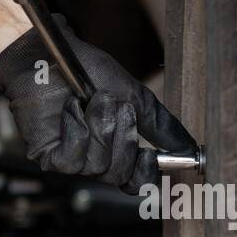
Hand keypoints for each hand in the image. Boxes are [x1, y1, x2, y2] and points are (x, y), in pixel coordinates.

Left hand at [0, 17, 197, 194]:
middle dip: (123, 138)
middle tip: (116, 107)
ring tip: (90, 101)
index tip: (151, 155)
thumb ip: (160, 125)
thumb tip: (188, 148)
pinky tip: (71, 109)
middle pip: (120, 175)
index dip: (147, 175)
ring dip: (99, 127)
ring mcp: (72, 160)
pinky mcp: (49, 156)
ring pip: (98, 166)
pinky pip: (73, 160)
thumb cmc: (84, 71)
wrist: (47, 54)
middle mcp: (95, 159)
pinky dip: (77, 130)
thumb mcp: (132, 96)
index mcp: (117, 149)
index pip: (137, 182)